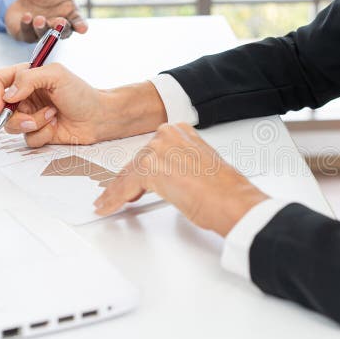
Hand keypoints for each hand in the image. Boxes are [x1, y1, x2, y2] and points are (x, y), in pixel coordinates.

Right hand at [0, 63, 167, 146]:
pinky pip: (27, 140)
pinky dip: (42, 133)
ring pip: (9, 127)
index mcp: (22, 78)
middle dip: (13, 114)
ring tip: (52, 115)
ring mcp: (28, 116)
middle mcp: (22, 97)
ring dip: (32, 122)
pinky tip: (55, 125)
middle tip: (30, 113)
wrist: (99, 116)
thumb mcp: (56, 74)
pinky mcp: (36, 133)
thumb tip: (8, 95)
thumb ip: (28, 79)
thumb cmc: (81, 93)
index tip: (4, 100)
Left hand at [4, 0, 97, 42]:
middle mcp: (57, 28)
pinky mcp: (26, 33)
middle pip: (62, 32)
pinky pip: (27, 33)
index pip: (79, 24)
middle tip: (60, 22)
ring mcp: (42, 33)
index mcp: (71, 17)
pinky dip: (26, 26)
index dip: (80, 26)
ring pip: (44, 35)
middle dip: (61, 28)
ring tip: (39, 19)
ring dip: (42, 28)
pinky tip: (26, 17)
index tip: (83, 29)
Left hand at [94, 123, 268, 235]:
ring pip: (127, 174)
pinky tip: (107, 206)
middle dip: (124, 181)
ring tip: (107, 203)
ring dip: (116, 192)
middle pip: (136, 161)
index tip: (128, 179)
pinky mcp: (150, 169)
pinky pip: (124, 187)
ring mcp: (158, 150)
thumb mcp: (201, 168)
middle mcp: (168, 136)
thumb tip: (171, 178)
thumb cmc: (225, 192)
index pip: (150, 152)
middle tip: (114, 195)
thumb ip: (181, 166)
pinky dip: (113, 199)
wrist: (232, 202)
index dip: (137, 169)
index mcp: (182, 131)